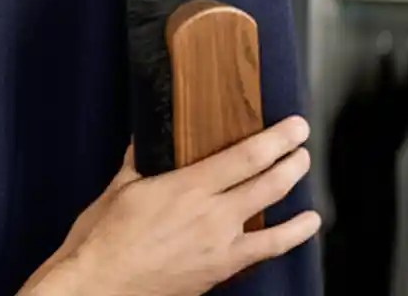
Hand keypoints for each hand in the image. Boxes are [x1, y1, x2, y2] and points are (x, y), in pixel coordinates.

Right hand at [20, 116, 319, 295]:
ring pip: (275, 220)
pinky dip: (289, 237)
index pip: (246, 157)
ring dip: (296, 198)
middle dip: (293, 161)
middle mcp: (212, 215)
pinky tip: (301, 228)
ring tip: (306, 182)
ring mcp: (222, 245)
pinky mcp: (222, 269)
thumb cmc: (104, 239)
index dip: (277, 140)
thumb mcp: (118, 190)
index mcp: (187, 187)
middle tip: (302, 146)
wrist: (101, 285)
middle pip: (269, 183)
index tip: (294, 127)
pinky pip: (266, 251)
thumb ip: (138, 163)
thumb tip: (143, 141)